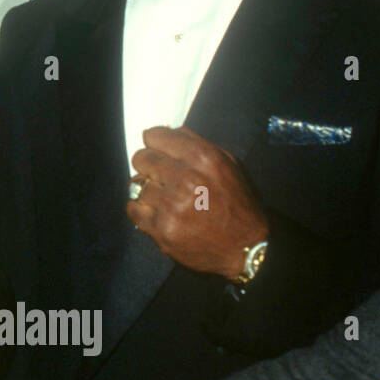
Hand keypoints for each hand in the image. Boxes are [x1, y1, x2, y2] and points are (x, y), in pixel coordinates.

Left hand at [127, 126, 268, 278]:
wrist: (247, 247)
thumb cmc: (237, 203)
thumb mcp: (227, 164)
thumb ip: (196, 145)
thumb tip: (166, 132)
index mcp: (203, 157)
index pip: (155, 136)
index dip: (154, 143)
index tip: (157, 151)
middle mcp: (186, 178)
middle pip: (141, 158)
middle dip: (148, 165)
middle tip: (159, 176)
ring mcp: (172, 205)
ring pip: (136, 184)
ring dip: (147, 190)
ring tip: (163, 198)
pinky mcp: (162, 229)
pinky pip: (132, 208)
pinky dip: (141, 210)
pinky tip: (157, 213)